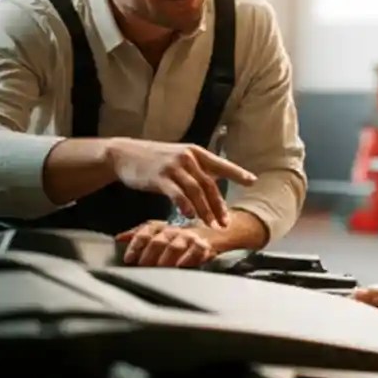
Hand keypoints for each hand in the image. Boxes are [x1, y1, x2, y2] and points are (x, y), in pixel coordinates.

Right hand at [106, 138, 256, 227]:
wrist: (125, 154)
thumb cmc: (154, 160)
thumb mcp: (178, 158)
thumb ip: (196, 170)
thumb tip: (215, 183)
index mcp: (196, 152)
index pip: (221, 164)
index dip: (238, 173)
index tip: (252, 181)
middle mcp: (188, 157)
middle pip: (209, 184)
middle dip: (219, 206)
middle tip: (226, 222)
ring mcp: (173, 167)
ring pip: (196, 191)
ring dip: (205, 210)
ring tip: (211, 225)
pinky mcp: (159, 177)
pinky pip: (177, 194)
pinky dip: (185, 206)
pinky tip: (190, 216)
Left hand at [115, 220, 217, 266]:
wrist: (218, 230)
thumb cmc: (185, 234)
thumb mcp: (163, 232)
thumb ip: (141, 235)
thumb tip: (118, 238)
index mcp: (164, 227)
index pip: (146, 231)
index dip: (136, 244)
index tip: (128, 258)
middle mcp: (176, 230)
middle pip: (159, 240)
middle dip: (148, 254)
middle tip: (141, 266)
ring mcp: (191, 237)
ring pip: (175, 246)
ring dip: (165, 258)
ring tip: (159, 268)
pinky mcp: (206, 245)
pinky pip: (197, 251)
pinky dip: (189, 258)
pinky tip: (182, 266)